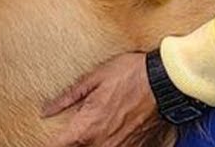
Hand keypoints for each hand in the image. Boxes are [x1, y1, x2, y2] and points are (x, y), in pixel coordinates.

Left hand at [42, 51, 163, 146]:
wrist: (166, 81)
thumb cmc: (131, 75)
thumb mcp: (95, 78)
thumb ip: (68, 97)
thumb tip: (47, 110)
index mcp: (87, 128)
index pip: (57, 145)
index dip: (49, 142)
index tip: (48, 136)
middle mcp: (102, 144)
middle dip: (71, 141)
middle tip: (75, 126)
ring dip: (89, 143)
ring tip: (93, 127)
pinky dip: (107, 142)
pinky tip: (110, 130)